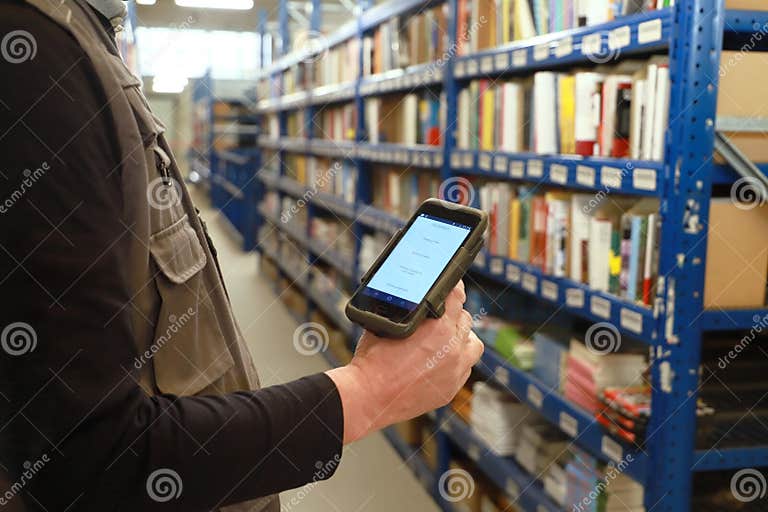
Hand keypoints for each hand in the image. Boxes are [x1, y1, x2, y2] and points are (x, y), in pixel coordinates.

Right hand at [326, 280, 483, 443]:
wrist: (367, 396)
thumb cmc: (373, 361)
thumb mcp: (387, 324)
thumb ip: (408, 310)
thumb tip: (416, 300)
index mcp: (439, 328)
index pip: (457, 297)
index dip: (453, 289)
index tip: (452, 288)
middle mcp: (452, 349)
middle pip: (465, 319)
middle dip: (454, 315)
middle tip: (440, 317)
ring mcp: (454, 371)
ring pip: (473, 345)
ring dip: (463, 338)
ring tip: (448, 339)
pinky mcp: (450, 389)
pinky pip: (465, 369)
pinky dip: (458, 362)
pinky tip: (442, 361)